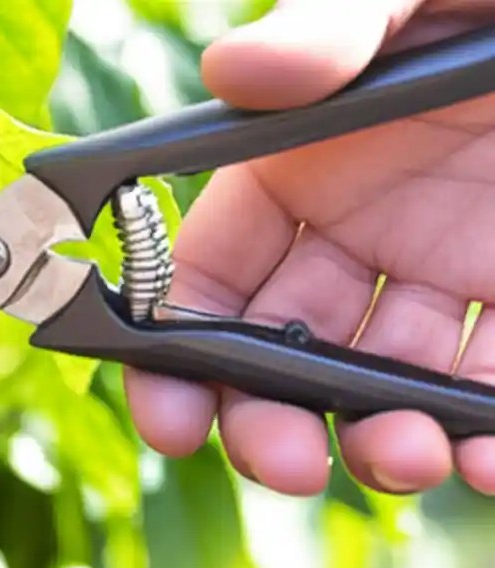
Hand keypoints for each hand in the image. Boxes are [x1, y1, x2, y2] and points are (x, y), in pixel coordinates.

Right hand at [125, 1, 494, 494]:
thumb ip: (333, 31)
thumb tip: (230, 70)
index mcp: (306, 162)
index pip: (213, 270)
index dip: (172, 346)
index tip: (168, 414)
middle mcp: (365, 230)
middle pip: (283, 349)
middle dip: (267, 419)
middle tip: (284, 461)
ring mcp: (453, 275)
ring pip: (385, 387)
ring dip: (378, 442)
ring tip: (408, 457)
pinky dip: (485, 441)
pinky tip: (486, 458)